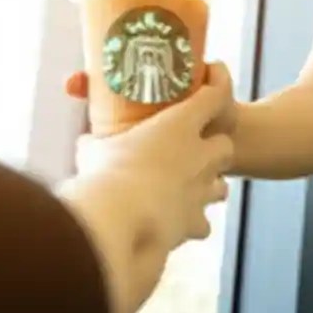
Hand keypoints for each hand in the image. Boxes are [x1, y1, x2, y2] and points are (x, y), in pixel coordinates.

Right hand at [74, 62, 235, 243]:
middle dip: (214, 150)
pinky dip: (192, 223)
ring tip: (187, 189)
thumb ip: (96, 142)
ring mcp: (202, 191)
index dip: (215, 91)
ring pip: (221, 187)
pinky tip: (175, 223)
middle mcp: (199, 156)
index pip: (214, 98)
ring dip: (208, 186)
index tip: (209, 89)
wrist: (119, 221)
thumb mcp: (95, 149)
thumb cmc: (106, 176)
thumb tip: (86, 142)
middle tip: (195, 151)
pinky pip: (203, 223)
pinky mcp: (196, 223)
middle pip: (225, 146)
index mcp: (179, 126)